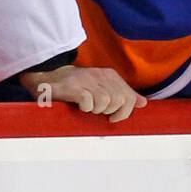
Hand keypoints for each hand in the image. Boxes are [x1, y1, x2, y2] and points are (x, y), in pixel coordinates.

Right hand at [18, 64, 145, 122]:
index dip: (123, 112)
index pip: (129, 97)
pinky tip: (78, 106)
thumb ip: (123, 95)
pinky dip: (84, 108)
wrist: (47, 79)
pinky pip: (89, 102)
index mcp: (109, 76)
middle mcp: (99, 75)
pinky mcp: (73, 86)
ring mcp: (86, 79)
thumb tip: (143, 103)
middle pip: (119, 101)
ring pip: (105, 102)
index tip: (112, 117)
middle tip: (96, 111)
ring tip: (86, 107)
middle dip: (109, 112)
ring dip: (95, 110)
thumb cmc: (76, 89)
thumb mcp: (102, 89)